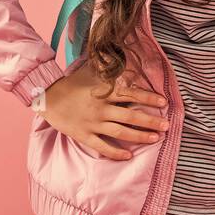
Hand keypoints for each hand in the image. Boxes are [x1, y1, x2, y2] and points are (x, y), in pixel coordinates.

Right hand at [38, 60, 170, 160]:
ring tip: (155, 139)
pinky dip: (116, 153)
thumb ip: (108, 68)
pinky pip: (102, 147)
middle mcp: (101, 108)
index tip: (164, 103)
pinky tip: (128, 156)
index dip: (149, 98)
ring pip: (121, 132)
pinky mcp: (84, 135)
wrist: (47, 96)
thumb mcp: (90, 72)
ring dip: (140, 136)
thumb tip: (124, 59)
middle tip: (166, 126)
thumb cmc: (71, 83)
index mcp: (104, 92)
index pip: (132, 95)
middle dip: (151, 121)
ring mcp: (93, 123)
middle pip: (131, 116)